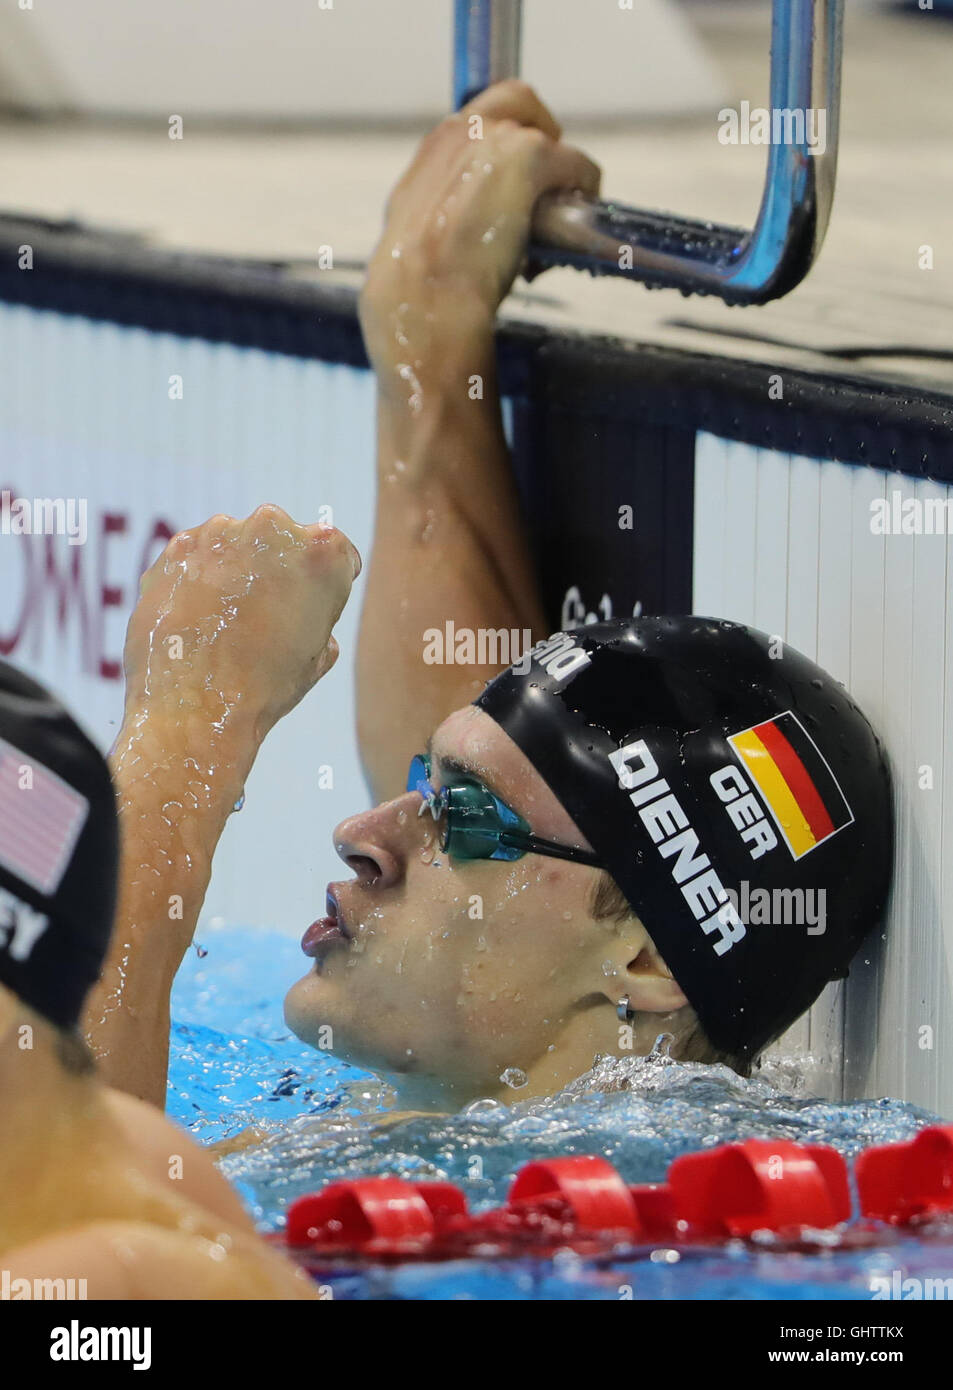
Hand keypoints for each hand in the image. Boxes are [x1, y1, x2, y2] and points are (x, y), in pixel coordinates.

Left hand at [121, 505, 361, 745]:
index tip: (311, 603)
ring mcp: (219, 533)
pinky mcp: (177, 548)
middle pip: (282, 538)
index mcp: (321, 551)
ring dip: (235, 569)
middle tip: (266, 612)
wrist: (198, 708)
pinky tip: (199, 616)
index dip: (325, 581)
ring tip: (227, 620)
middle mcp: (272, 528)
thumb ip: (319, 615)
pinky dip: (199, 577)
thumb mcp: (319, 655)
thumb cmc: (266, 687)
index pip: (335, 551)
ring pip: (235, 543)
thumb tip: (297, 611)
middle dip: (276, 567)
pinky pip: (196, 556)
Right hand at [359, 80, 600, 395]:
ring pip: (550, 139)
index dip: (507, 137)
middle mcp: (460, 132)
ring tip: (556, 228)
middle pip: (518, 103)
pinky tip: (573, 235)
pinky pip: (579, 166)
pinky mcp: (530, 158)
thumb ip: (440, 214)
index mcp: (432, 154)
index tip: (517, 176)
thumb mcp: (413, 238)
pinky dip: (584, 194)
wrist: (423, 301)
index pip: (479, 118)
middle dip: (542, 137)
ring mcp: (496, 139)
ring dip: (561, 178)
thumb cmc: (415, 289)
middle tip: (552, 184)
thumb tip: (460, 229)